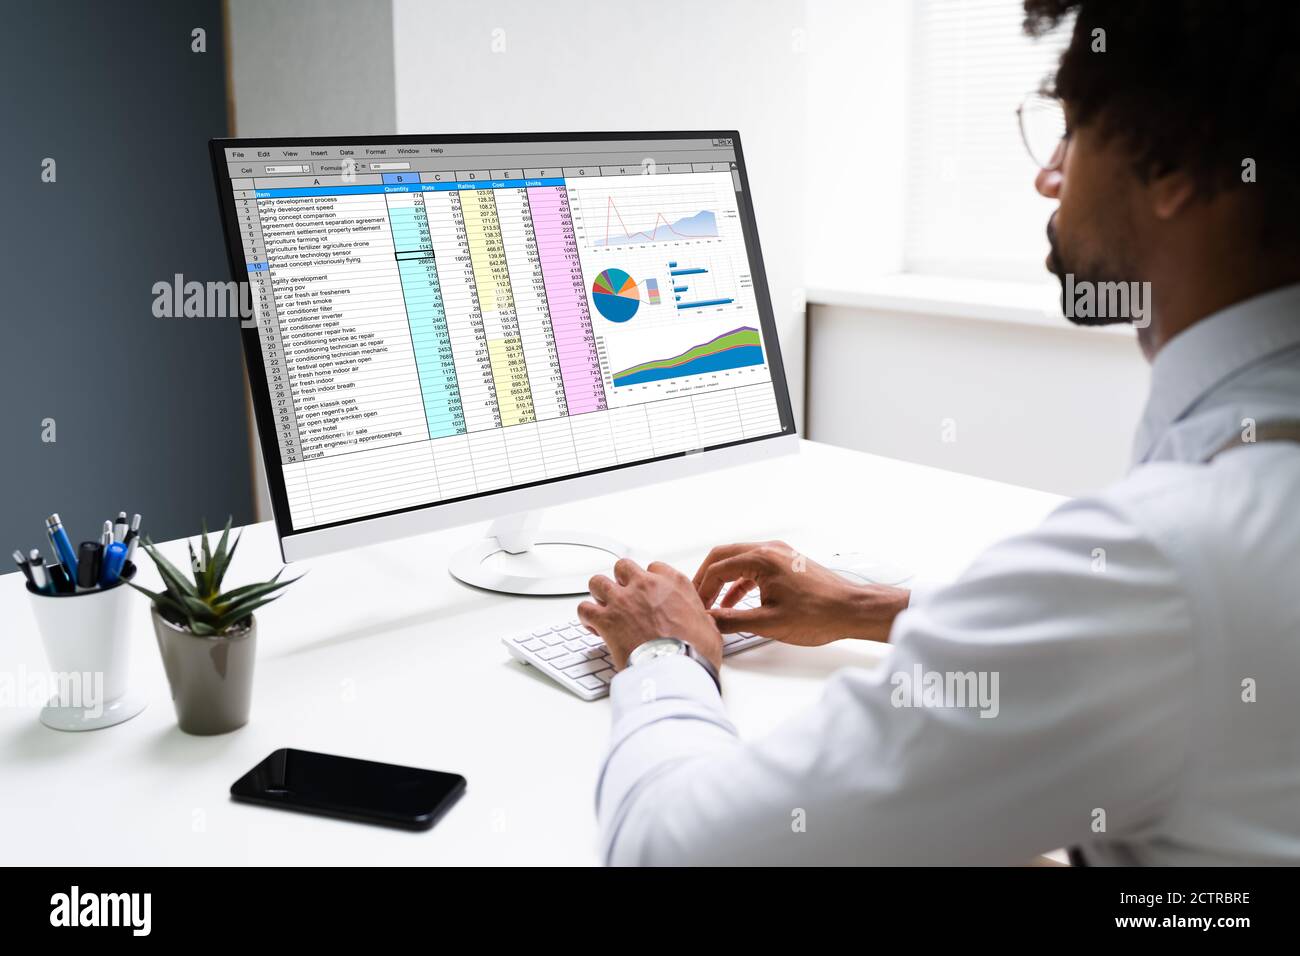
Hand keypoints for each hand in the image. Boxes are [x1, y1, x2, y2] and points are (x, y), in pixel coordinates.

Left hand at [578, 558, 723, 671]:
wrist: (675, 669)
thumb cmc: (695, 651)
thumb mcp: (710, 628)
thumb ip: (702, 618)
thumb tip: (703, 624)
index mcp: (673, 584)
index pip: (655, 567)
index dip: (649, 581)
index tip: (648, 594)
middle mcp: (646, 586)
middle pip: (623, 567)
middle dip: (621, 581)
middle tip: (625, 598)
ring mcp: (623, 600)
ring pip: (598, 582)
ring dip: (599, 594)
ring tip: (604, 608)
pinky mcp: (606, 619)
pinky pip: (584, 608)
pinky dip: (586, 617)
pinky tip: (593, 626)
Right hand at [693, 541, 909, 645]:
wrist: (852, 611)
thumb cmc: (819, 614)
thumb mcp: (769, 623)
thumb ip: (733, 621)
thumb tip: (709, 620)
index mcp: (763, 558)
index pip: (718, 568)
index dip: (701, 589)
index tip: (696, 606)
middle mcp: (770, 549)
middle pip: (723, 556)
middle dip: (706, 577)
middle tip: (695, 598)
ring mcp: (779, 553)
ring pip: (738, 559)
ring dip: (722, 579)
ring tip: (711, 603)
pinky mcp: (787, 562)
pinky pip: (753, 566)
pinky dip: (739, 580)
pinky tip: (735, 601)